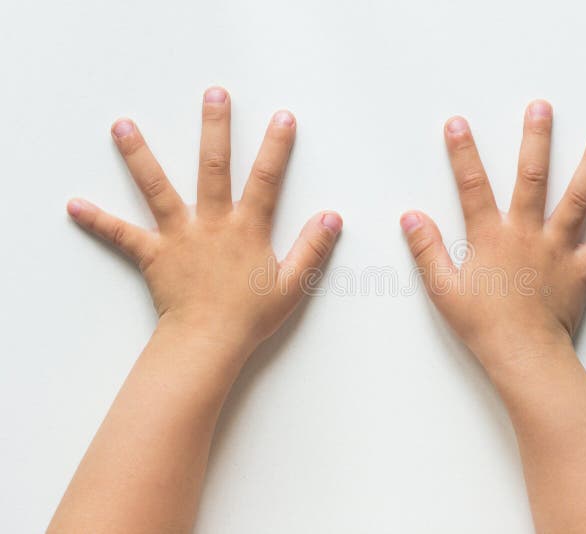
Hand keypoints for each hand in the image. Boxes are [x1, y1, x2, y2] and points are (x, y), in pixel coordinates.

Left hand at [68, 87, 341, 354]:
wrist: (209, 343)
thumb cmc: (250, 316)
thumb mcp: (292, 284)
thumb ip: (312, 248)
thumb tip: (332, 217)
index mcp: (246, 229)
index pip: (266, 180)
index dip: (276, 148)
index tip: (282, 118)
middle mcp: (211, 223)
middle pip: (213, 167)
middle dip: (216, 128)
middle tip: (213, 94)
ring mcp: (178, 236)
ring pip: (157, 188)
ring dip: (139, 155)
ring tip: (122, 125)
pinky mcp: (152, 254)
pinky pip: (122, 234)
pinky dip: (98, 220)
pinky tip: (73, 205)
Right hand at [401, 100, 585, 367]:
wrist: (522, 354)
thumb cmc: (482, 324)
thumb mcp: (443, 288)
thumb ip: (427, 249)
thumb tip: (411, 216)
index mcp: (491, 237)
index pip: (473, 186)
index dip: (463, 153)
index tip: (458, 123)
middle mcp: (527, 234)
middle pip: (532, 178)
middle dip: (536, 140)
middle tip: (542, 107)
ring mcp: (558, 249)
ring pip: (578, 200)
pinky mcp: (581, 270)